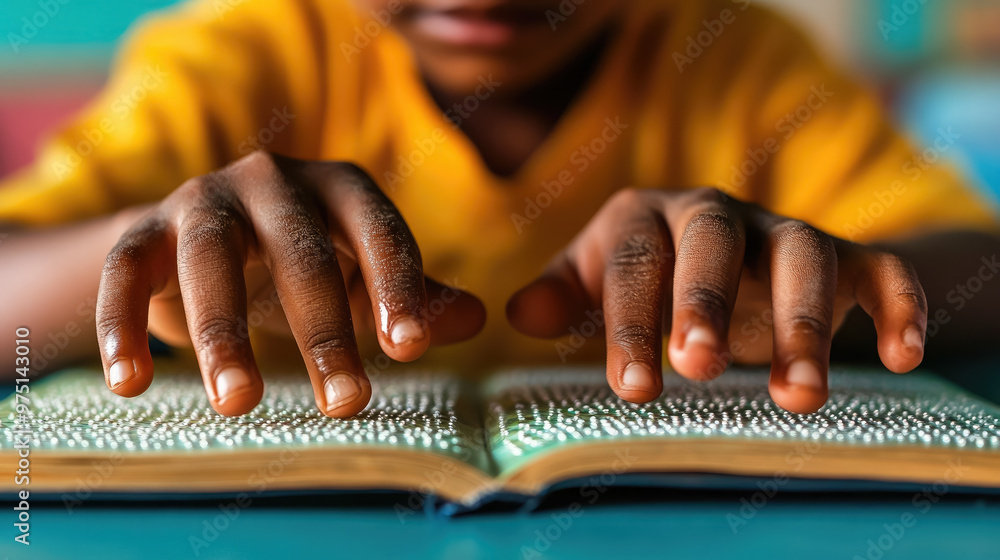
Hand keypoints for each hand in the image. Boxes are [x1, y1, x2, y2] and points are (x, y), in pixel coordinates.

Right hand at [97, 152, 484, 416]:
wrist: (203, 243)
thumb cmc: (304, 265)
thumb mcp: (360, 279)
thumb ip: (414, 297)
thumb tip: (474, 319)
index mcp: (339, 187)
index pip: (379, 232)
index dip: (397, 288)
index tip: (410, 350)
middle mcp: (272, 181)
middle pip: (300, 251)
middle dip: (324, 329)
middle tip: (347, 403)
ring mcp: (202, 200)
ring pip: (210, 258)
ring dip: (223, 332)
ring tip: (240, 404)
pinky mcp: (143, 230)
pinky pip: (127, 270)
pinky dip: (125, 324)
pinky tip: (132, 383)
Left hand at [506, 187, 926, 412]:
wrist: (731, 258)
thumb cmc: (651, 278)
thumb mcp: (600, 281)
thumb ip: (564, 294)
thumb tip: (518, 313)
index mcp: (648, 218)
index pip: (634, 262)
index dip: (632, 322)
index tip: (634, 388)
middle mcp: (716, 214)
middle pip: (714, 241)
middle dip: (707, 300)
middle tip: (699, 366)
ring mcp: (783, 233)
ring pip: (802, 254)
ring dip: (802, 322)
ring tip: (796, 396)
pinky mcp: (845, 258)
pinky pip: (881, 267)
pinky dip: (899, 304)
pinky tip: (903, 356)